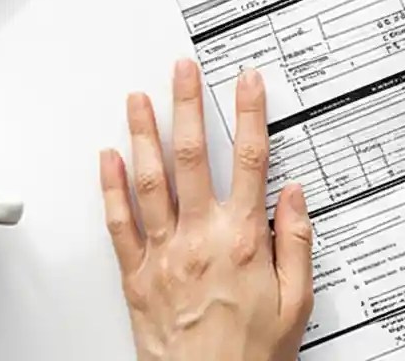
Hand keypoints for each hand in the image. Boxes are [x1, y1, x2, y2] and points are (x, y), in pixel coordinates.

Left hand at [99, 61, 313, 360]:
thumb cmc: (249, 356)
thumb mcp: (296, 303)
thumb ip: (296, 244)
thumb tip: (296, 198)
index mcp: (243, 240)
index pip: (250, 161)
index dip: (249, 114)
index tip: (247, 83)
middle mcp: (200, 238)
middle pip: (193, 157)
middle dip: (187, 106)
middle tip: (182, 71)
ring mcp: (164, 254)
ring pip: (150, 180)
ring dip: (143, 134)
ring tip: (138, 100)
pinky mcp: (136, 275)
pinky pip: (119, 223)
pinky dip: (111, 187)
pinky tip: (107, 159)